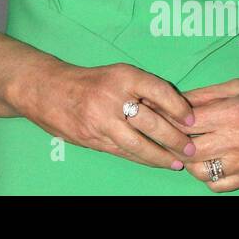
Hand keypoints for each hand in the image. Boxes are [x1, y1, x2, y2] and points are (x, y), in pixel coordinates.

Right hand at [14, 58, 198, 169]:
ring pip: (138, 144)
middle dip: (175, 139)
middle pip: (151, 122)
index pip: (158, 90)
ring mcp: (101, 120)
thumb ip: (143, 91)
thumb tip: (177, 112)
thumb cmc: (90, 82)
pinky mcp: (93, 138)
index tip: (191, 119)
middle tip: (191, 148)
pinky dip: (142, 158)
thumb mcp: (117, 76)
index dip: (178, 107)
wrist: (47, 90)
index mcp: (122, 76)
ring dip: (161, 156)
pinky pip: (123, 152)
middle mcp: (112, 97)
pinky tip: (155, 162)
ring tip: (177, 162)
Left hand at [178, 78, 238, 190]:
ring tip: (191, 147)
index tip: (164, 116)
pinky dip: (207, 176)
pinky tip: (209, 161)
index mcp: (232, 113)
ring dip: (188, 160)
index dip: (169, 119)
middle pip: (188, 149)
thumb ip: (205, 95)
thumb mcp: (238, 86)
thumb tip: (176, 101)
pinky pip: (217, 185)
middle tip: (172, 133)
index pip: (185, 122)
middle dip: (174, 141)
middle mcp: (237, 141)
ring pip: (198, 171)